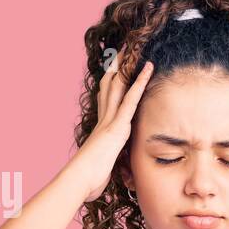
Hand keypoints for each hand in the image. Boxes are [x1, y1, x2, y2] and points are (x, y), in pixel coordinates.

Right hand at [72, 43, 154, 203]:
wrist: (80, 180)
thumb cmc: (88, 179)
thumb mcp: (101, 168)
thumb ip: (106, 163)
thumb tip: (106, 170)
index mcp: (101, 127)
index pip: (107, 99)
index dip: (111, 83)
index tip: (115, 69)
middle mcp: (104, 119)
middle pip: (110, 85)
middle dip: (116, 67)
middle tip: (122, 49)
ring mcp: (110, 120)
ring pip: (119, 86)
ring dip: (127, 67)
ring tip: (134, 48)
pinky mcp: (117, 126)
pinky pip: (131, 99)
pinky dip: (140, 83)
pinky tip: (148, 69)